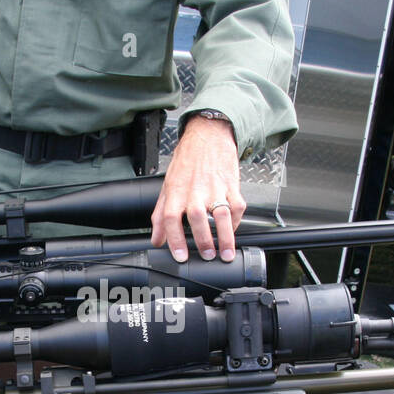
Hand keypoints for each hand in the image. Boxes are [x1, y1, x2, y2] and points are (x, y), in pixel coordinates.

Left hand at [151, 115, 243, 261]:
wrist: (208, 136)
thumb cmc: (187, 162)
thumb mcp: (168, 186)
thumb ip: (160, 215)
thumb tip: (156, 240)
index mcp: (176, 191)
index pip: (170, 218)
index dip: (174, 239)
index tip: (181, 256)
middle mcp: (195, 190)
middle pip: (197, 218)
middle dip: (203, 240)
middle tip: (207, 256)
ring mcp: (215, 187)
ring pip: (221, 214)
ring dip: (225, 236)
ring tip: (225, 254)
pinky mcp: (231, 185)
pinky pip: (236, 206)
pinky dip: (236, 221)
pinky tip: (232, 231)